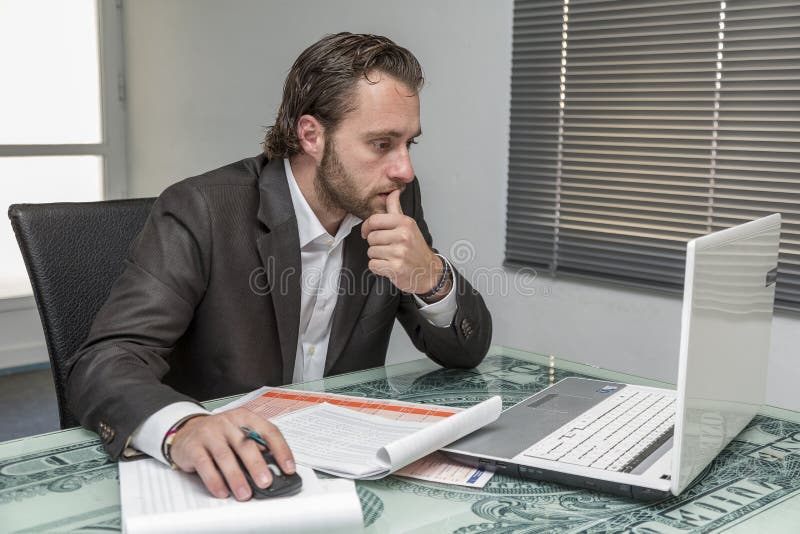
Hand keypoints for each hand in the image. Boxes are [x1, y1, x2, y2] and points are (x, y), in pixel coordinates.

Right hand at [168, 408, 294, 500]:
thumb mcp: (239, 433)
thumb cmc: (219, 434)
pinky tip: (222, 491)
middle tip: (265, 482)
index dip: (281, 450)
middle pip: (246, 444)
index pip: (268, 431)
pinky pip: (205, 465)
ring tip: (245, 493)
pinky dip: (214, 481)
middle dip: (257, 465)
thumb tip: (273, 469)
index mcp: (245, 418)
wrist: (186, 430)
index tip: (288, 468)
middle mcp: (228, 423)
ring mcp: (210, 433)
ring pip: (226, 456)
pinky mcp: (193, 446)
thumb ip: (255, 446)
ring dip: (236, 477)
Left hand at [361, 190, 443, 294]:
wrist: (428, 271)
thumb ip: (396, 208)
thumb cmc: (416, 248)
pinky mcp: (395, 268)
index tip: (367, 232)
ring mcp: (399, 253)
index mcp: (405, 223)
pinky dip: (379, 267)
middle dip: (375, 244)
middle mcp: (403, 236)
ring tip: (390, 256)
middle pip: (371, 238)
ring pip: (371, 252)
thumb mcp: (408, 225)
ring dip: (377, 256)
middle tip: (387, 247)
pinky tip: (389, 265)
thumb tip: (393, 192)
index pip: (374, 220)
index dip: (366, 227)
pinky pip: (373, 265)